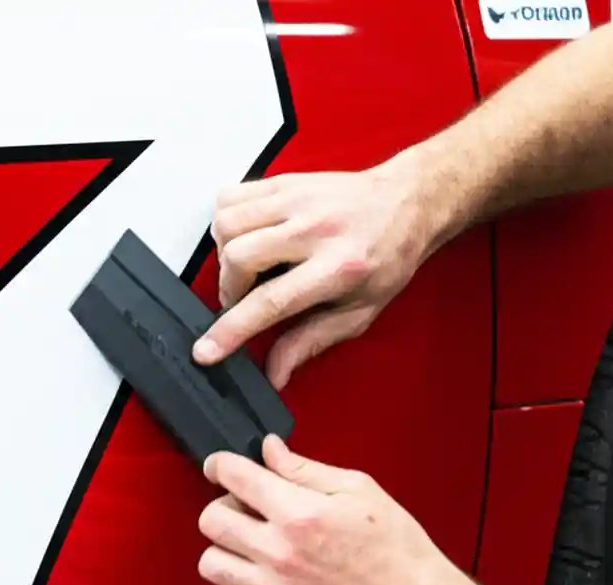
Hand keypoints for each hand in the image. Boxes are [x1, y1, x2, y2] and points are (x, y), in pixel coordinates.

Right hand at [193, 158, 447, 388]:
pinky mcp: (285, 180)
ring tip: (246, 266)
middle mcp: (316, 228)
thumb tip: (274, 375)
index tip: (205, 350)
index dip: (232, 329)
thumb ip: (311, 341)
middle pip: (239, 257)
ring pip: (227, 224)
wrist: (407, 202)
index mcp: (340, 266)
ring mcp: (298, 198)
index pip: (271, 301)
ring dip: (224, 253)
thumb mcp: (360, 312)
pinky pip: (230, 197)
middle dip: (229, 287)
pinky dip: (226, 222)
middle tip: (244, 297)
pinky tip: (246, 236)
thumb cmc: (388, 258)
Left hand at [197, 435, 458, 584]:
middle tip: (246, 506)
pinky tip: (251, 579)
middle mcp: (280, 552)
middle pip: (211, 519)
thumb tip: (269, 450)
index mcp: (299, 514)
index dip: (220, 463)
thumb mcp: (359, 490)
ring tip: (247, 544)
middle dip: (223, 504)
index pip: (234, 477)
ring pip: (210, 564)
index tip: (220, 465)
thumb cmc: (396, 551)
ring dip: (223, 549)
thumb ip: (305, 469)